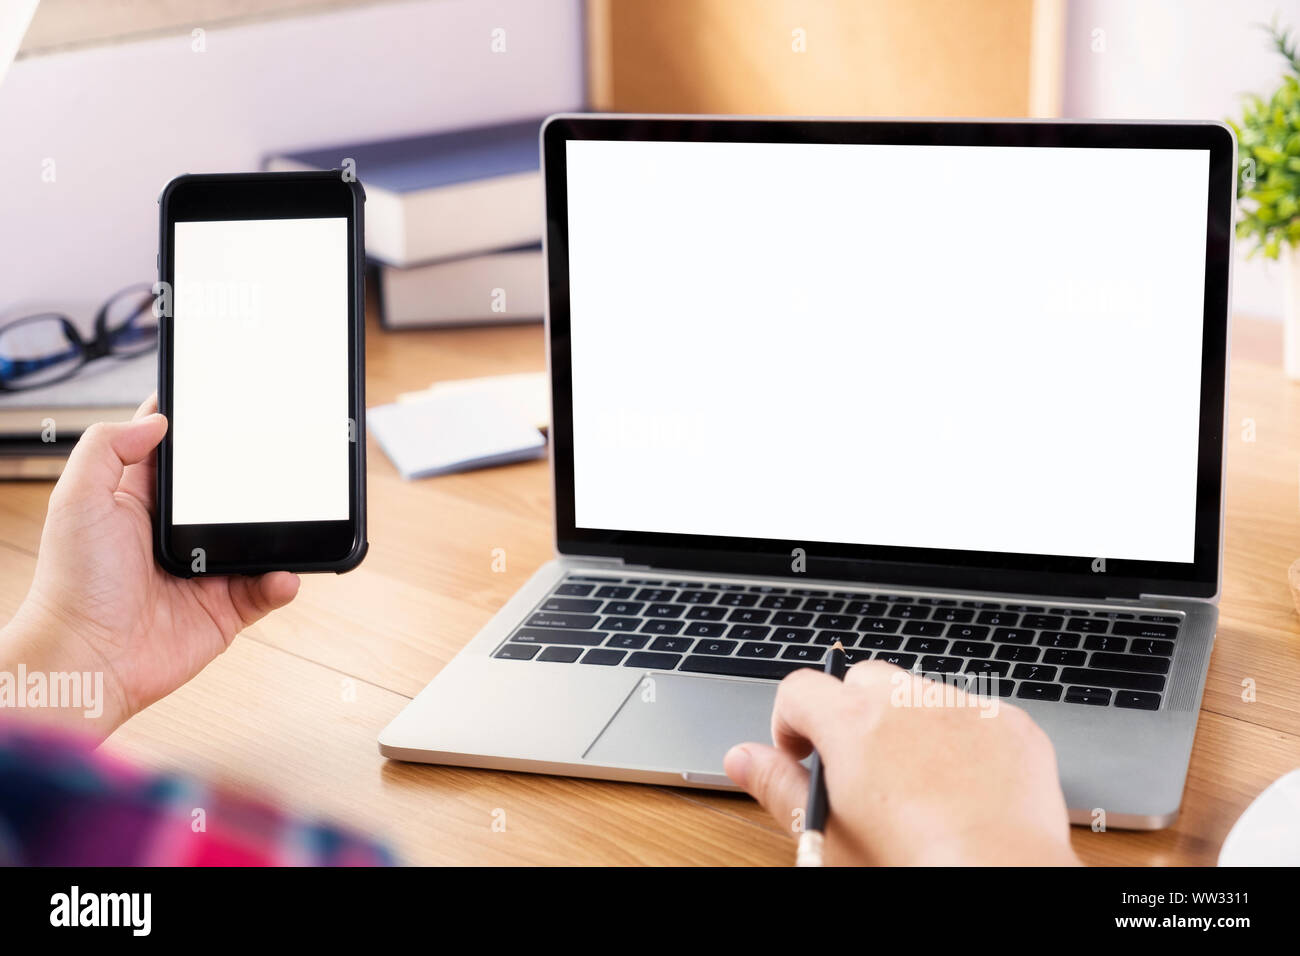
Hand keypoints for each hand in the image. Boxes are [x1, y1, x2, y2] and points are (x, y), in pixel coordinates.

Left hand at [0, 396, 298, 739]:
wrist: (88, 661)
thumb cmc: (72, 586)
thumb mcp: (77, 499)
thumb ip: (107, 448)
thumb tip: (157, 419)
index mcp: (140, 502)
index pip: (177, 457)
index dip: (197, 430)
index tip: (228, 405)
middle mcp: (175, 535)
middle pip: (229, 494)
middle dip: (255, 480)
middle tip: (281, 461)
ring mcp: (205, 572)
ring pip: (257, 540)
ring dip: (278, 532)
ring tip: (293, 520)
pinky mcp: (226, 609)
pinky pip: (267, 589)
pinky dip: (282, 581)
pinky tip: (282, 574)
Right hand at [724, 661, 1079, 865]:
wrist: (1002, 883)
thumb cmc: (913, 869)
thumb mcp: (828, 836)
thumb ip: (779, 787)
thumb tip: (742, 758)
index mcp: (853, 724)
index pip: (800, 688)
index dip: (791, 722)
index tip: (803, 755)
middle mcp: (908, 702)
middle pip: (861, 680)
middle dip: (851, 715)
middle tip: (858, 771)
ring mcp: (965, 709)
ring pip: (919, 693)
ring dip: (908, 723)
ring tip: (916, 785)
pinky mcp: (1012, 726)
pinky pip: (973, 714)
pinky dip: (961, 740)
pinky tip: (962, 788)